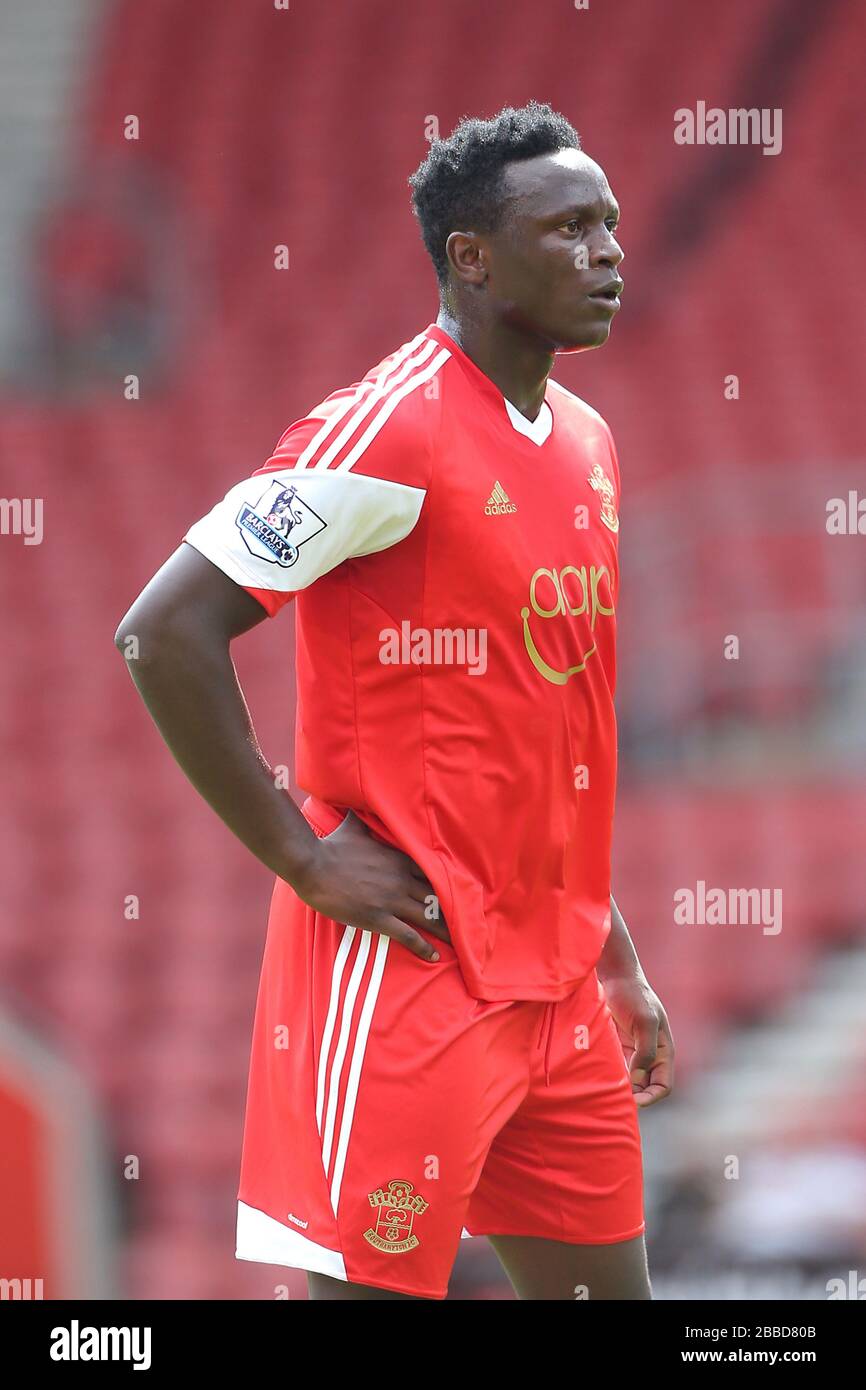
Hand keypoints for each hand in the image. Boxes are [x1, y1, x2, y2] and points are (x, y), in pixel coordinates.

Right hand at [294, 810, 450, 962]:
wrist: (312, 864)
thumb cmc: (332, 845)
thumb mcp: (354, 826)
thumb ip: (364, 819)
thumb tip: (358, 800)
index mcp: (398, 858)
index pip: (432, 872)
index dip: (446, 884)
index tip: (459, 893)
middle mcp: (401, 879)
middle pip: (435, 897)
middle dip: (451, 910)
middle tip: (467, 923)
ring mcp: (391, 899)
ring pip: (427, 917)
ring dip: (444, 931)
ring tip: (459, 943)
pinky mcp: (377, 917)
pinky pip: (408, 935)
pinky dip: (423, 946)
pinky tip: (434, 956)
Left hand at [601, 971, 674, 1107]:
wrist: (615, 977)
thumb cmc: (634, 995)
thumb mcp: (645, 1021)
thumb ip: (645, 1050)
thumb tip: (638, 1077)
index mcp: (663, 1051)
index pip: (664, 1086)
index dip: (652, 1097)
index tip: (635, 1101)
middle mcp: (650, 1055)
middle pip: (646, 1088)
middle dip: (635, 1096)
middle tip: (617, 1098)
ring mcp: (633, 1052)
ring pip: (630, 1081)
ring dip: (621, 1088)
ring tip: (607, 1090)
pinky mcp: (616, 1047)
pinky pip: (616, 1070)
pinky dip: (611, 1077)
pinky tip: (599, 1078)